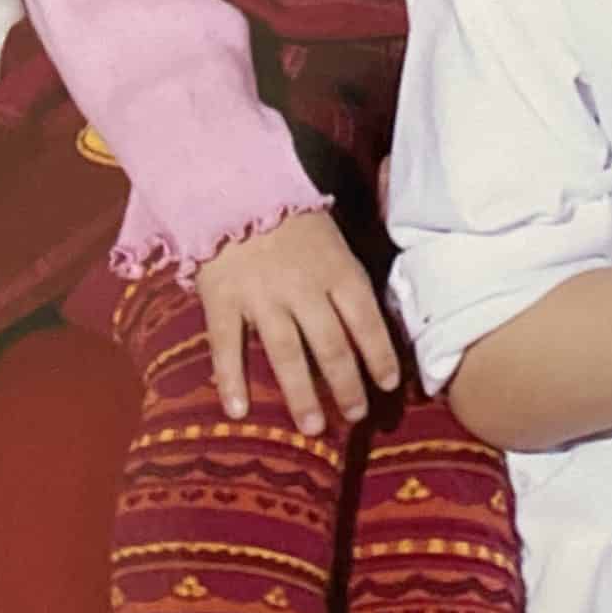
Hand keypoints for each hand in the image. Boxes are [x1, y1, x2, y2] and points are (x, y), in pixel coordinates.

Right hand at [195, 208, 400, 435]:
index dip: (380, 354)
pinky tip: (238, 412)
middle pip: (332, 346)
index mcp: (337, 269)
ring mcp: (262, 297)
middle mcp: (304, 288)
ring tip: (313, 428)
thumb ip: (348, 274)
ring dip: (302, 395)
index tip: (388, 384)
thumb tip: (374, 312)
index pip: (366, 320)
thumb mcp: (334, 236)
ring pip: (287, 355)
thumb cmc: (290, 212)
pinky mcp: (223, 301)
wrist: (234, 184)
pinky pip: (228, 347)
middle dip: (347, 386)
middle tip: (356, 416)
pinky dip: (231, 381)